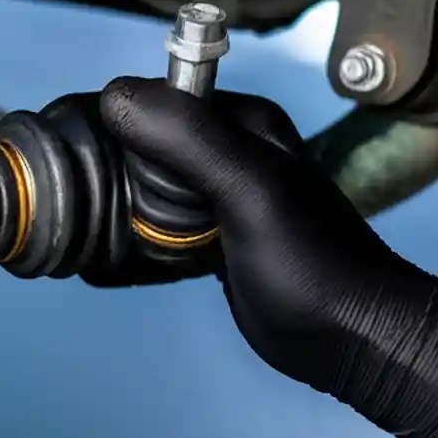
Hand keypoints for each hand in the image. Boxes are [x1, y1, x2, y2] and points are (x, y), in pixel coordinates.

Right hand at [100, 77, 437, 437]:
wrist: (354, 341)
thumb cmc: (315, 267)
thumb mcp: (249, 191)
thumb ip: (188, 138)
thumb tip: (116, 97)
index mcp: (240, 121)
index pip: (150, 98)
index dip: (112, 126)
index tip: (83, 160)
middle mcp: (228, 150)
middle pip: (139, 145)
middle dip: (111, 174)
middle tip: (103, 212)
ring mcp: (219, 195)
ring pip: (142, 188)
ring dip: (117, 211)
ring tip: (106, 238)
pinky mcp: (213, 237)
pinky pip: (156, 227)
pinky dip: (133, 242)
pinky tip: (116, 262)